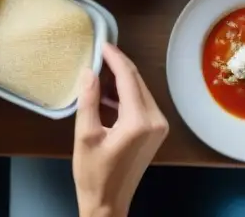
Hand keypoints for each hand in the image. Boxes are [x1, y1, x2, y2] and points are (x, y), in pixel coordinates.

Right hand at [73, 44, 168, 216]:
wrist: (109, 204)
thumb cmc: (94, 174)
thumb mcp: (85, 135)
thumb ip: (89, 100)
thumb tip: (89, 70)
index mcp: (139, 121)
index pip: (128, 77)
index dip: (114, 58)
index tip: (100, 43)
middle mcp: (155, 120)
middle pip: (137, 81)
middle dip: (118, 64)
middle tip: (98, 52)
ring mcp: (159, 126)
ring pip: (140, 90)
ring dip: (121, 78)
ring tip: (99, 68)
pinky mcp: (156, 131)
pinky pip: (141, 102)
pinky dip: (125, 93)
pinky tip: (107, 92)